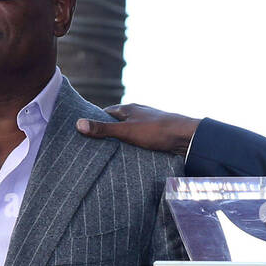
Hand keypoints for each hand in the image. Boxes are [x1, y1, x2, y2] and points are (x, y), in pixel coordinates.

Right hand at [76, 104, 199, 155]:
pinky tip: (131, 157)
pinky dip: (134, 147)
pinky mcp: (158, 135)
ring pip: (130, 132)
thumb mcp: (126, 131)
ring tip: (109, 155)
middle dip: (108, 133)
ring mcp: (149, 124)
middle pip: (117, 123)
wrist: (187, 137)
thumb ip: (103, 129)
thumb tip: (78, 124)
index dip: (95, 122)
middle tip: (94, 147)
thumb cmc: (157, 131)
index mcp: (129, 109)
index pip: (105, 113)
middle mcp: (138, 114)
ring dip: (122, 141)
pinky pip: (140, 141)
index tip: (84, 132)